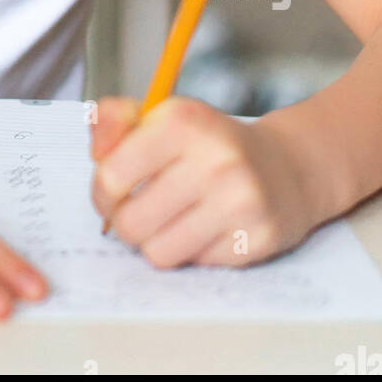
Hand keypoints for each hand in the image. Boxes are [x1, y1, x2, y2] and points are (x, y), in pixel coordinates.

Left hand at [89, 95, 320, 267]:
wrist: (285, 166)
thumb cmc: (209, 144)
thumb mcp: (161, 117)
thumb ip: (113, 121)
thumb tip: (96, 151)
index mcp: (182, 120)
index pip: (111, 176)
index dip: (103, 193)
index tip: (114, 193)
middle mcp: (214, 158)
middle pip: (131, 223)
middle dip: (127, 224)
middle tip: (140, 212)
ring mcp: (239, 201)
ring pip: (159, 253)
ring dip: (158, 242)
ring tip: (173, 221)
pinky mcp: (257, 238)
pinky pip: (196, 265)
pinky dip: (193, 252)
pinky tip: (208, 228)